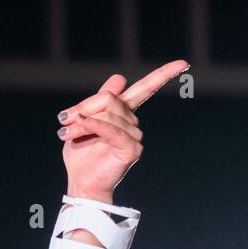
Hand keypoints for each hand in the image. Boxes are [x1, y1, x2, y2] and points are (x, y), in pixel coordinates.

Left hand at [53, 60, 186, 248]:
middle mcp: (134, 125)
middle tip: (64, 120)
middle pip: (110, 98)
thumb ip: (98, 101)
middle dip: (84, 107)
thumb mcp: (84, 122)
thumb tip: (120, 78)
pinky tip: (77, 129)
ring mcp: (135, 137)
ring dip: (81, 121)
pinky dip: (92, 126)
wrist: (81, 185)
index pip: (146, 90)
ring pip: (107, 113)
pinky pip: (110, 128)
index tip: (183, 64)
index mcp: (124, 116)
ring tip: (66, 133)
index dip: (163, 75)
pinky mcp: (131, 150)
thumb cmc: (81, 156)